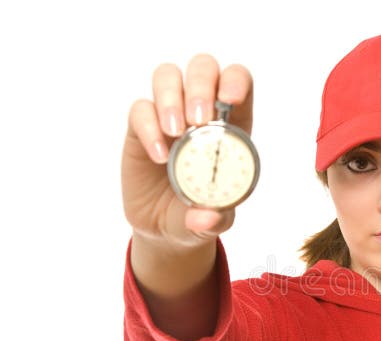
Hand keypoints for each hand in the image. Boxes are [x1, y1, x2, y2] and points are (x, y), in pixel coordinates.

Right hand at [121, 54, 253, 250]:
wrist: (164, 229)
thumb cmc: (199, 214)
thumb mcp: (212, 222)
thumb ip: (214, 219)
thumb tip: (207, 217)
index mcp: (232, 124)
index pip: (237, 81)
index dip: (236, 80)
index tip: (230, 99)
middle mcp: (200, 111)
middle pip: (203, 67)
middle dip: (201, 85)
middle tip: (198, 120)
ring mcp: (168, 114)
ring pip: (168, 76)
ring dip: (171, 97)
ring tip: (175, 133)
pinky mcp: (140, 126)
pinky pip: (140, 108)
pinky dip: (148, 126)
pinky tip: (159, 155)